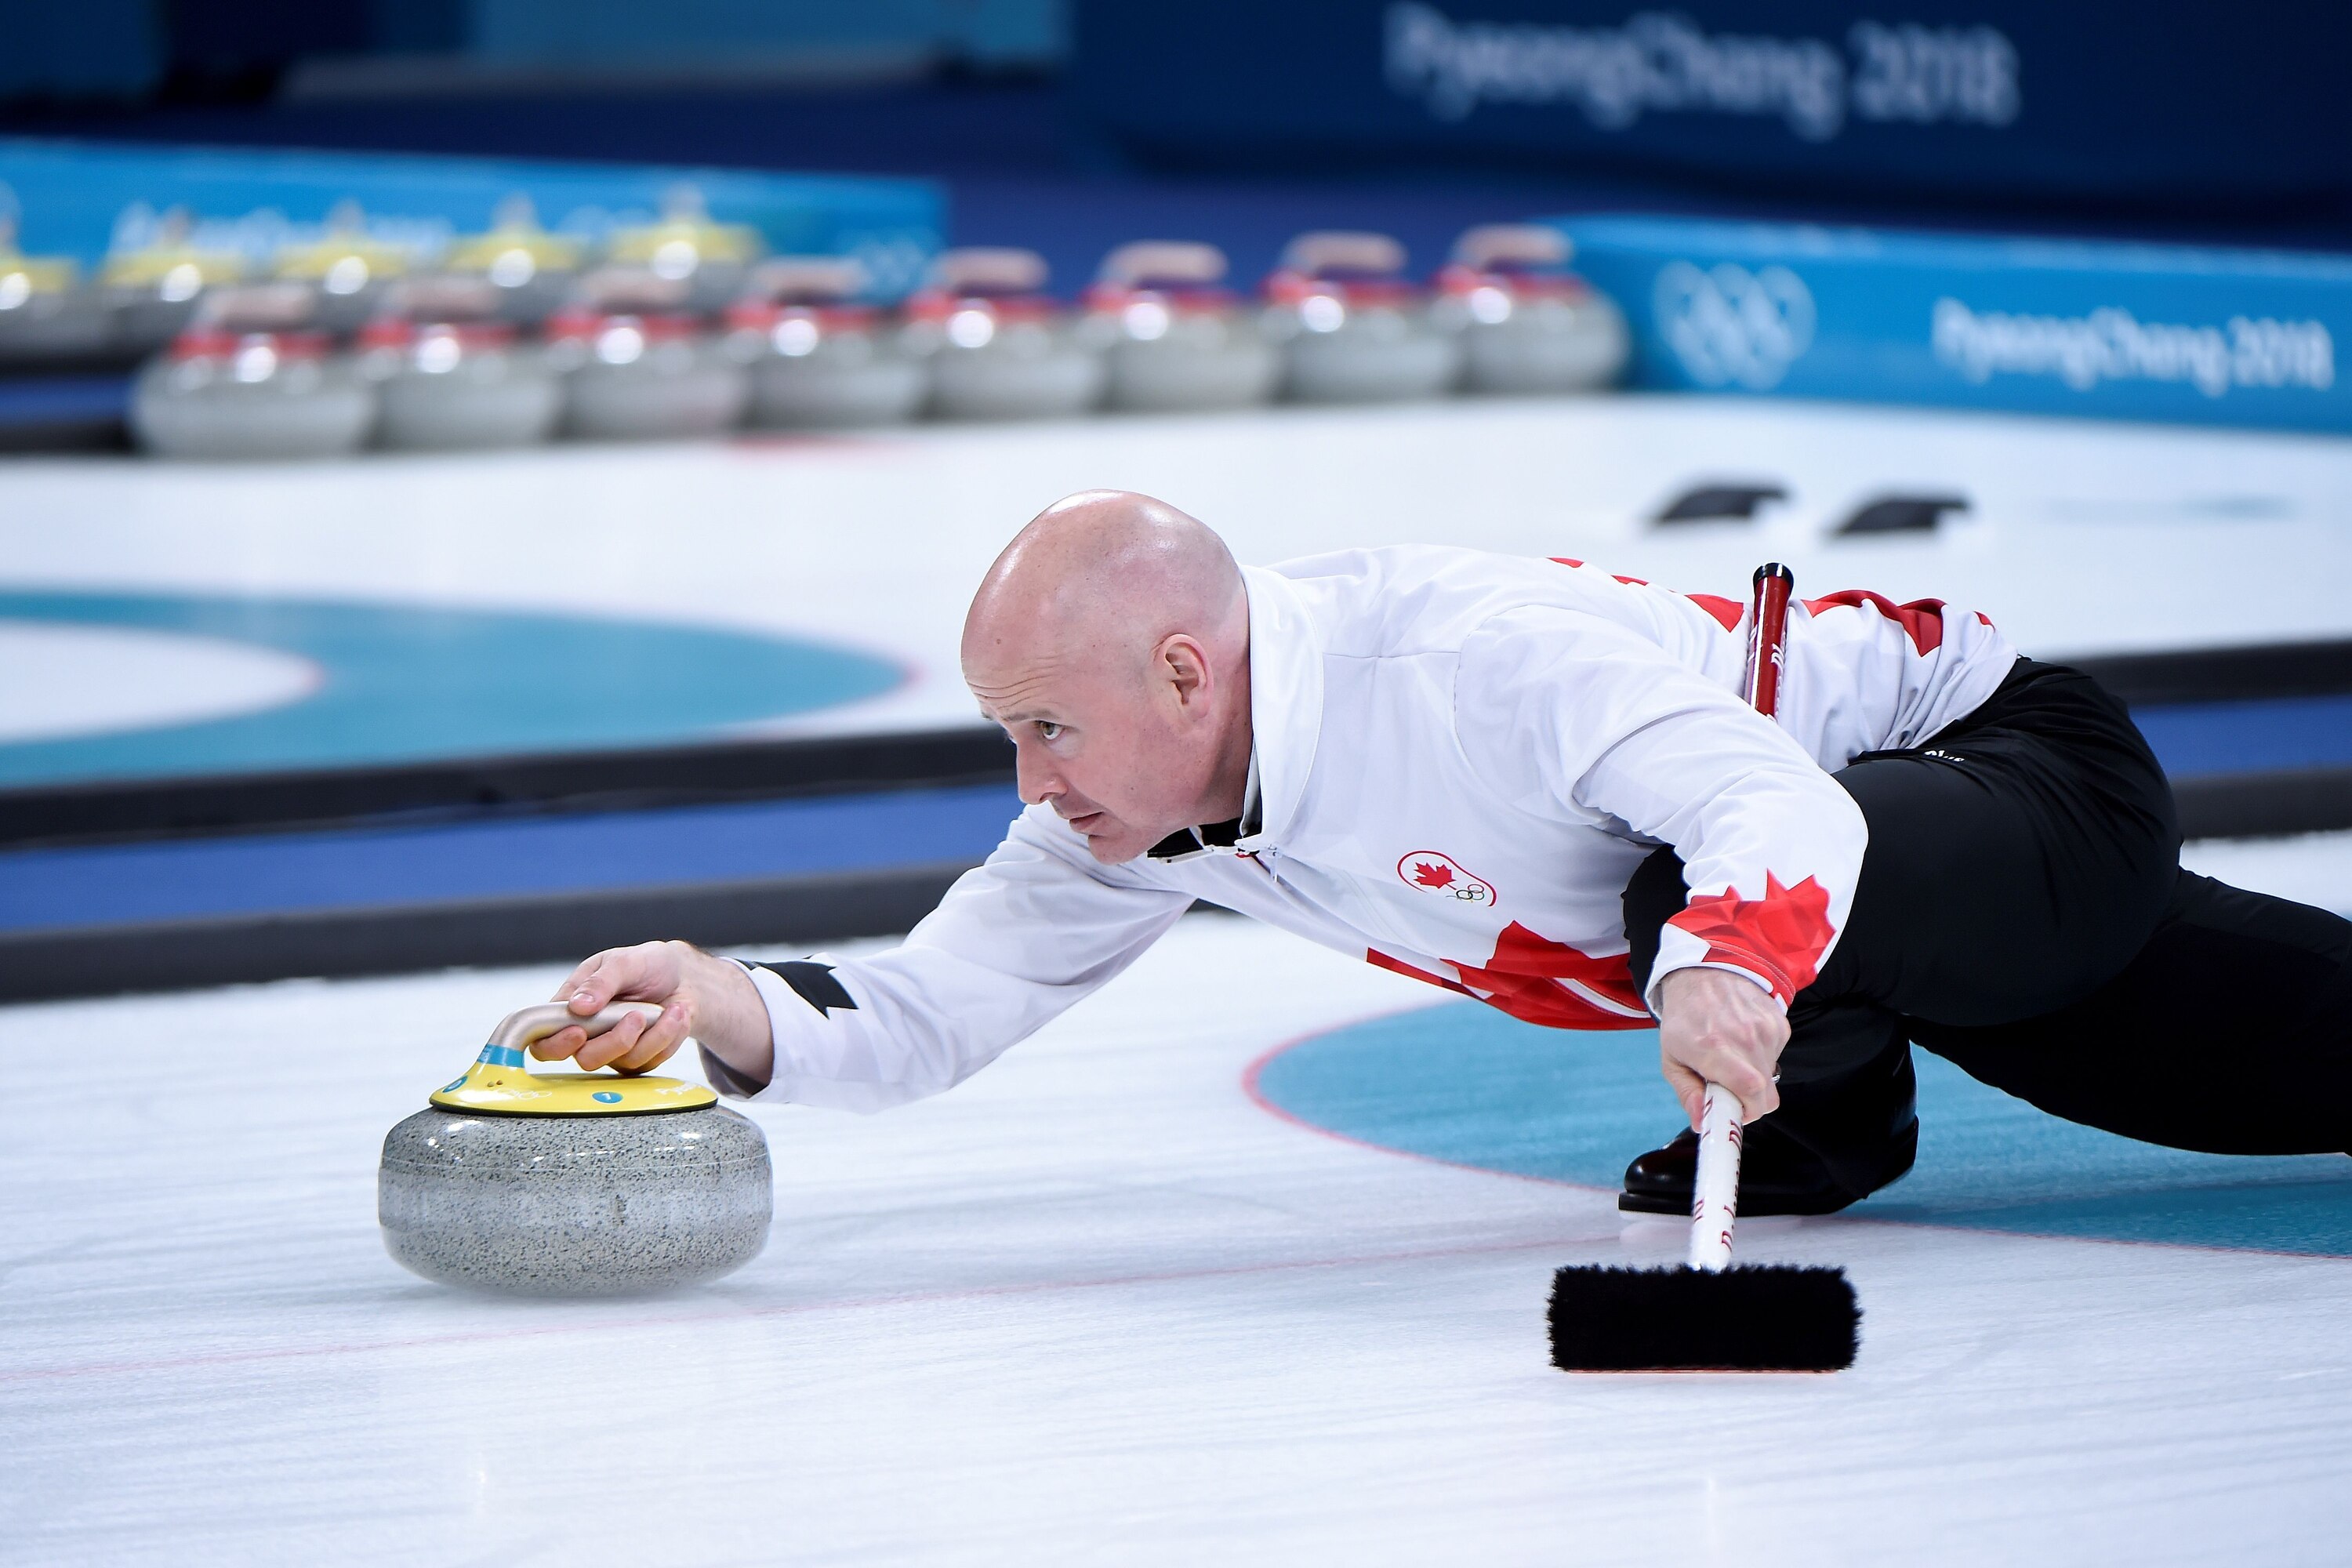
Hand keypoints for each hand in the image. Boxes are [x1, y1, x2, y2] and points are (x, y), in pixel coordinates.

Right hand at [535, 940, 774, 1081]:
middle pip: (585, 1059)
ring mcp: (614, 1049)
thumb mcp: (623, 962)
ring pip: (623, 1061)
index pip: (544, 1040)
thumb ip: (600, 982)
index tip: (578, 1031)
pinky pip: (651, 1061)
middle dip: (615, 1040)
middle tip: (636, 1015)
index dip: (554, 1044)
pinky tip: (676, 1014)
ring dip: (653, 1034)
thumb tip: (577, 1005)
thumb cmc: (646, 965)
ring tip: (670, 1008)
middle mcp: (588, 1034)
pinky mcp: (641, 1059)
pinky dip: (669, 1036)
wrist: (684, 977)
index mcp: (571, 1008)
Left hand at [1654, 966, 1788, 1127]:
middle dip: (1749, 1103)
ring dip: (1753, 1078)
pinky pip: (1776, 1058)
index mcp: (1714, 1048)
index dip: (1747, 1113)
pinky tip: (1742, 1041)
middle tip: (1729, 1092)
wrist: (1705, 972)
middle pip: (1766, 1096)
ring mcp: (1766, 1030)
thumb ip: (1687, 1093)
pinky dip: (1760, 1059)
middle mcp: (1745, 1038)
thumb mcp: (1672, 1058)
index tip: (1732, 1114)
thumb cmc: (1684, 1019)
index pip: (1751, 1092)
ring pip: (1771, 1079)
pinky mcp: (1779, 1024)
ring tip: (1731, 1058)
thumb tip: (1701, 1124)